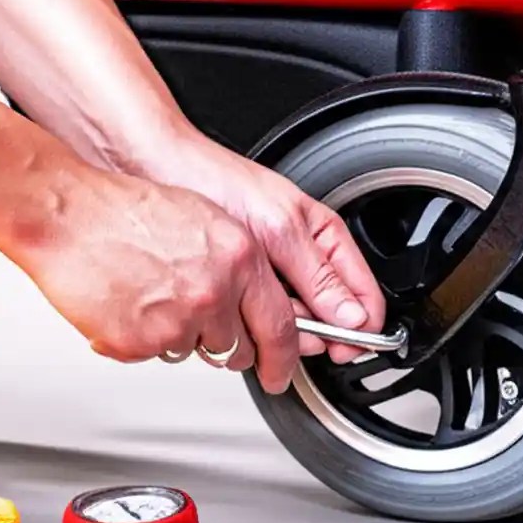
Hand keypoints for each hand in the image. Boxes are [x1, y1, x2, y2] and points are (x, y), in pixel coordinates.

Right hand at [10, 166, 302, 393]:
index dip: (284, 358)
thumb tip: (254, 297)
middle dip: (226, 347)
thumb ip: (237, 264)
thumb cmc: (126, 211)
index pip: (281, 326)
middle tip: (200, 327)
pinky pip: (153, 355)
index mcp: (240, 257)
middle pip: (239, 349)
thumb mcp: (204, 221)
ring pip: (194, 351)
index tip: (281, 372)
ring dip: (178, 335)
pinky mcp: (141, 342)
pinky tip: (126, 304)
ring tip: (150, 295)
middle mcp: (216, 291)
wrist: (68, 215)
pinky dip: (141, 339)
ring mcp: (179, 320)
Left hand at [130, 130, 386, 364]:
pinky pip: (256, 320)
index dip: (358, 330)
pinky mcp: (242, 287)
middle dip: (307, 331)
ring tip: (250, 309)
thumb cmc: (217, 180)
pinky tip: (231, 313)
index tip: (341, 351)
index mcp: (326, 239)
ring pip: (290, 324)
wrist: (160, 171)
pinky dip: (247, 325)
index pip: (362, 298)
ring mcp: (272, 276)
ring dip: (274, 329)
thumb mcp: (279, 229)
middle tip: (281, 321)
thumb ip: (318, 275)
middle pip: (326, 320)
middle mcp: (303, 261)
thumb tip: (353, 318)